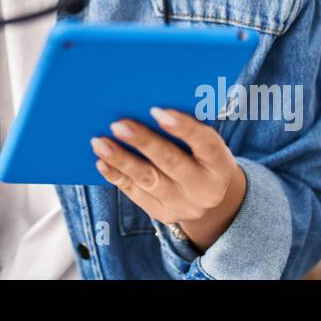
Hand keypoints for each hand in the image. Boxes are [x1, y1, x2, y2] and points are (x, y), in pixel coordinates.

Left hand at [91, 107, 246, 252]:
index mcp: (220, 165)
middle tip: (118, 125)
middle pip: (171, 162)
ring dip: (121, 159)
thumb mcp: (205, 144)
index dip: (183, 127)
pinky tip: (101, 161)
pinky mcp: (163, 214)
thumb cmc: (201, 156)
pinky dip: (117, 176)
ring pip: (148, 180)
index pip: (206, 144)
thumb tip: (145, 106)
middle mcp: (205, 189)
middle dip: (143, 142)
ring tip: (100, 142)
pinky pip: (136, 194)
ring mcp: (183, 205)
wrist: (209, 196)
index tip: (156, 110)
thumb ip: (185, 128)